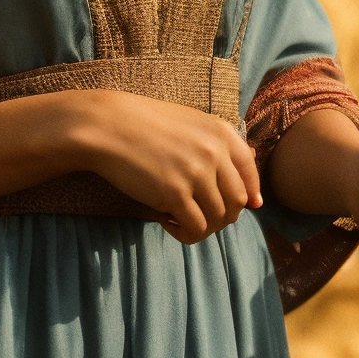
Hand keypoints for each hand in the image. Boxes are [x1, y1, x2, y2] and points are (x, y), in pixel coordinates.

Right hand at [71, 90, 262, 242]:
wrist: (107, 126)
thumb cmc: (144, 125)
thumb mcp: (189, 124)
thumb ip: (218, 149)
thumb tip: (251, 194)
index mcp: (220, 133)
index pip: (250, 173)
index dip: (249, 195)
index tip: (244, 207)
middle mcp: (214, 152)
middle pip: (237, 201)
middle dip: (223, 216)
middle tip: (202, 216)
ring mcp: (196, 173)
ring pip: (218, 218)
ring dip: (203, 227)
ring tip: (181, 220)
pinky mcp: (174, 193)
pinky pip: (195, 228)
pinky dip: (185, 233)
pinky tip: (168, 223)